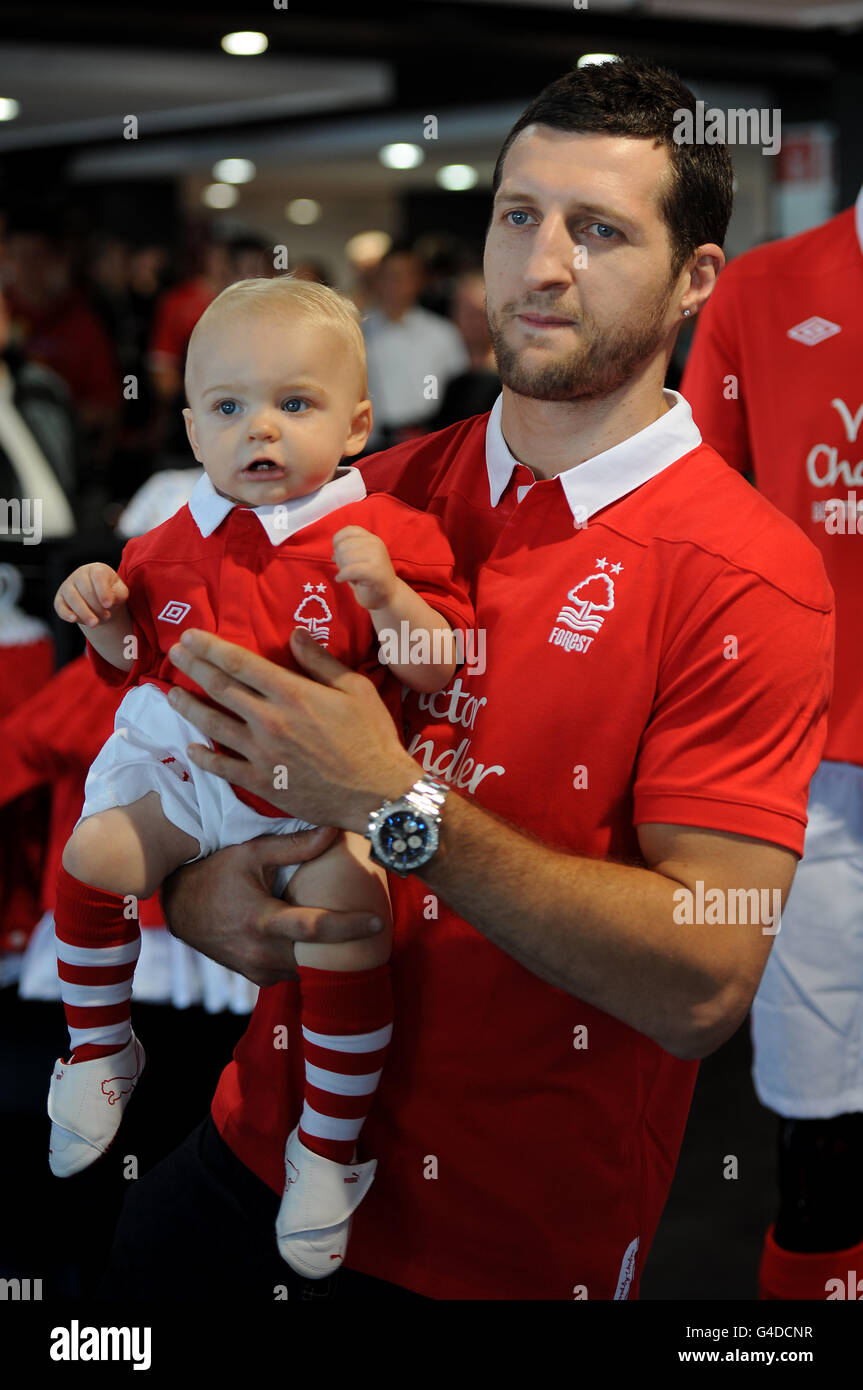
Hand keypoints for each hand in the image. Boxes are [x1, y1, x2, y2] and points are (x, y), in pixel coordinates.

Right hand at [55, 564, 128, 627]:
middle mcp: (80, 574)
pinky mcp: (60, 599)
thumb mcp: (120, 593)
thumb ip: (118, 594)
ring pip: (72, 598)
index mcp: (97, 569)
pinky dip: (66, 613)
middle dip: (96, 606)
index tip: (108, 605)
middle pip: (85, 589)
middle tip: (107, 617)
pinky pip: (60, 606)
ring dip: (84, 612)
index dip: (103, 591)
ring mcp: (67, 585)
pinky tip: (73, 619)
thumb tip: (109, 600)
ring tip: (95, 623)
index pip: (98, 576)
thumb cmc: (112, 594)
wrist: (100, 601)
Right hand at [160, 828, 385, 985]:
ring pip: (308, 970)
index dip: (350, 927)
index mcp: (262, 921)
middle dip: (349, 950)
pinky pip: (293, 973)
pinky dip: (308, 960)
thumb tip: (333, 829)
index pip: (315, 929)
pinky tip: (322, 945)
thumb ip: (294, 846)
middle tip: (378, 936)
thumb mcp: (251, 854)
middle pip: (318, 958)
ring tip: (355, 939)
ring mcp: (258, 971)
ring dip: (328, 957)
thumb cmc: (214, 875)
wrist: (180, 908)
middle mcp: (261, 953)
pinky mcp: (256, 978)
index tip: (378, 923)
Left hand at [166, 626, 418, 830]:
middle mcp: (269, 720)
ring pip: (213, 725)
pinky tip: (191, 748)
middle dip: (193, 667)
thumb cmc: (372, 738)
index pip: (239, 663)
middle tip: (175, 654)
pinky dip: (203, 757)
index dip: (210, 647)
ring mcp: (262, 754)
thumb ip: (321, 662)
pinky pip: (223, 768)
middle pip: (220, 688)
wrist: (378, 793)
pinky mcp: (262, 783)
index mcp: (292, 693)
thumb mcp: (355, 689)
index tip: (189, 636)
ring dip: (188, 707)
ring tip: (171, 694)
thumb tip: (294, 634)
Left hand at [332, 525, 399, 610]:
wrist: (388, 596)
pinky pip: (349, 570)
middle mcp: (375, 544)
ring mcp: (377, 557)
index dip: (338, 541)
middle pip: (343, 545)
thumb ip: (348, 552)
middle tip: (345, 569)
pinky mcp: (374, 571)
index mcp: (372, 539)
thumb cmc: (369, 579)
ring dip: (341, 568)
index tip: (339, 554)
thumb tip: (334, 554)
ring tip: (348, 575)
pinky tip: (341, 580)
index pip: (349, 530)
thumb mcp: (358, 560)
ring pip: (345, 557)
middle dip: (339, 559)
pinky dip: (342, 576)